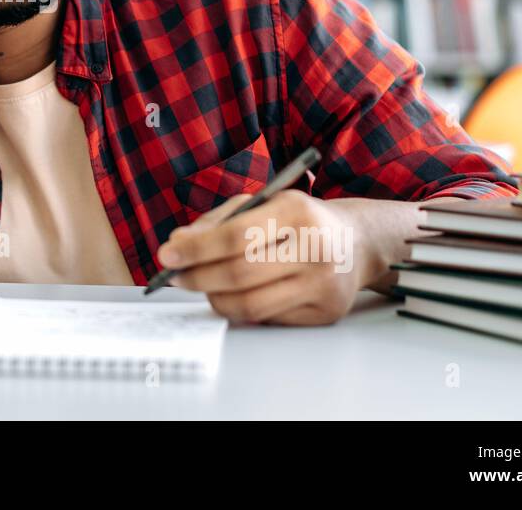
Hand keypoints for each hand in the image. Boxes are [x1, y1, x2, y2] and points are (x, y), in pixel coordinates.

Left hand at [156, 190, 365, 325]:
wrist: (355, 242)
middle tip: (174, 276)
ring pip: (250, 304)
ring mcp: (323, 285)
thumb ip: (217, 222)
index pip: (236, 236)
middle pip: (239, 274)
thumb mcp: (262, 204)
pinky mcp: (324, 314)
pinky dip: (241, 309)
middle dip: (197, 277)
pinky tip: (234, 295)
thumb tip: (177, 244)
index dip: (196, 249)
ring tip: (202, 286)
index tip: (166, 255)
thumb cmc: (298, 220)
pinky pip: (267, 318)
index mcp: (297, 211)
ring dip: (214, 298)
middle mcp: (315, 249)